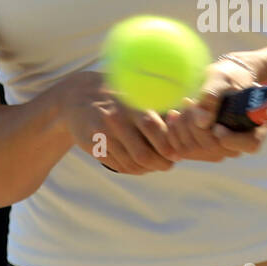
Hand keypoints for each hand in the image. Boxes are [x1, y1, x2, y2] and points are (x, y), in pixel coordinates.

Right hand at [56, 70, 182, 175]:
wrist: (78, 98)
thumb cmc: (118, 98)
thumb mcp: (136, 96)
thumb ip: (158, 112)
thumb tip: (188, 130)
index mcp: (131, 104)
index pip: (154, 128)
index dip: (168, 146)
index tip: (177, 154)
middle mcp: (116, 119)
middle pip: (143, 154)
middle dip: (160, 164)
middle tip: (168, 164)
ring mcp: (103, 134)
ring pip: (131, 164)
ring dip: (147, 169)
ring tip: (154, 164)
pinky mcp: (93, 146)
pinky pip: (118, 166)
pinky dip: (131, 169)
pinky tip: (136, 163)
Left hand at [161, 55, 266, 162]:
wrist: (219, 80)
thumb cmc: (226, 75)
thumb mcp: (221, 78)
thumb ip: (213, 95)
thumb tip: (203, 122)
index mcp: (256, 125)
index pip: (250, 144)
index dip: (232, 140)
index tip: (216, 127)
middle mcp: (239, 142)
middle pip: (218, 149)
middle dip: (197, 128)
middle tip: (189, 104)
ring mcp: (221, 147)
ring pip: (198, 151)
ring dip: (183, 130)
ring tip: (181, 107)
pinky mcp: (203, 148)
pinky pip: (186, 150)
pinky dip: (175, 133)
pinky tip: (173, 116)